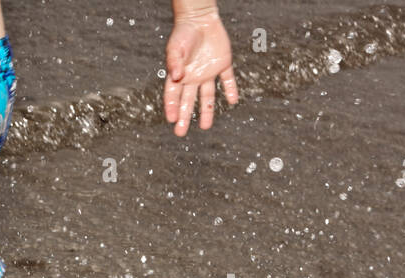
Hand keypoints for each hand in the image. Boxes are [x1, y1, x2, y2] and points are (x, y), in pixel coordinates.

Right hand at [164, 11, 237, 135]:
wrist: (200, 18)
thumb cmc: (183, 33)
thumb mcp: (175, 47)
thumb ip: (174, 62)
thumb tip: (176, 78)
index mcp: (179, 75)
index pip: (173, 95)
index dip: (171, 108)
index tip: (171, 120)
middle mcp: (193, 77)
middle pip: (187, 101)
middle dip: (184, 117)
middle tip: (181, 132)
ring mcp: (208, 72)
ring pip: (207, 96)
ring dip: (206, 111)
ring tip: (205, 126)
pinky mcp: (223, 64)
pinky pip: (228, 80)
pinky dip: (231, 90)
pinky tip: (233, 101)